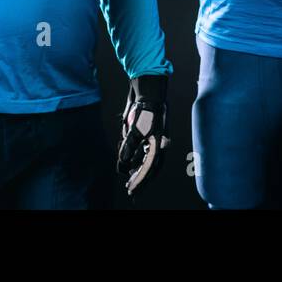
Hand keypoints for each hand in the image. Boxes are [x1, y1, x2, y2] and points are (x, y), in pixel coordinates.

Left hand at [116, 74, 169, 198]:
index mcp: (158, 145)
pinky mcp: (144, 134)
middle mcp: (156, 144)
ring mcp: (150, 139)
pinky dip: (133, 157)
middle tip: (130, 189)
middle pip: (149, 167)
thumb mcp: (135, 130)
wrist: (148, 92)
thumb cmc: (146, 111)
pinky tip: (125, 162)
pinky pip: (139, 150)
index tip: (131, 189)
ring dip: (136, 169)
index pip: (149, 168)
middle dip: (140, 179)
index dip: (141, 180)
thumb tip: (123, 164)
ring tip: (127, 178)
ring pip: (144, 159)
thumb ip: (128, 148)